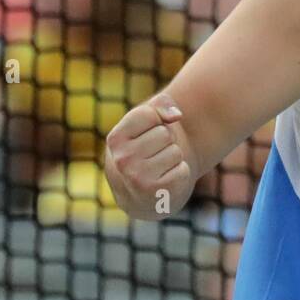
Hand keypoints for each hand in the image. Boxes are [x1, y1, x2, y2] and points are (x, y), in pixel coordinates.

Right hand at [104, 92, 192, 219]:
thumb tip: (176, 115)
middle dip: (167, 142)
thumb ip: (160, 105)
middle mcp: (122, 159)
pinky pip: (184, 169)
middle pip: (166, 134)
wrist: (143, 195)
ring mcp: (138, 177)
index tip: (147, 134)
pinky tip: (166, 180)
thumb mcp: (145, 123)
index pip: (150, 114)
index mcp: (115, 139)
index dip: (157, 122)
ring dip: (173, 159)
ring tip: (159, 168)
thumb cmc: (146, 150)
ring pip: (176, 152)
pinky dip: (180, 173)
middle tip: (154, 155)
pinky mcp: (157, 191)